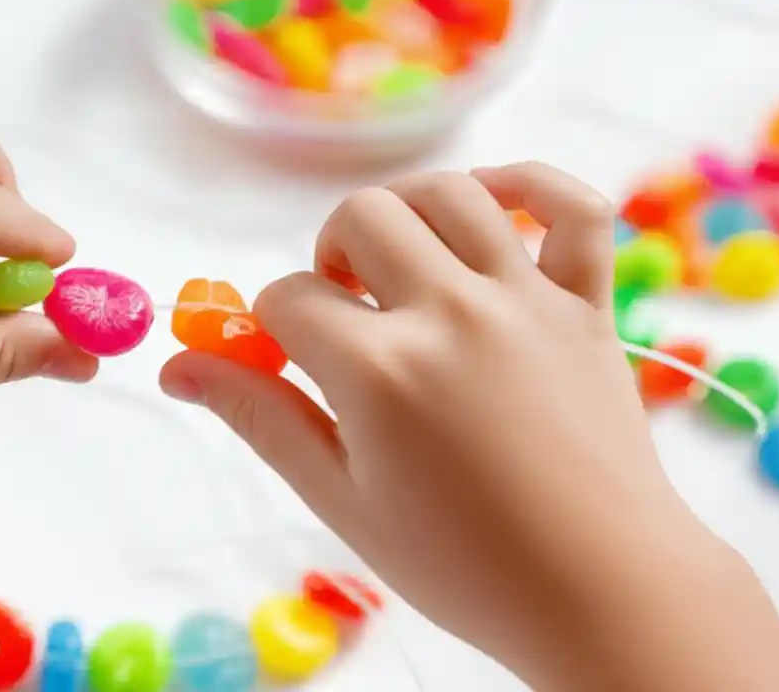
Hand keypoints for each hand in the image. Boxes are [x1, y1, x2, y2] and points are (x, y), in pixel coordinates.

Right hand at [161, 164, 778, 689]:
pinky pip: (572, 207)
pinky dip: (532, 186)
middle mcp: (452, 311)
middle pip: (363, 216)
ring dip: (407, 212)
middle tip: (344, 311)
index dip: (270, 326)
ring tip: (401, 264)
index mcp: (381, 369)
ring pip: (453, 192)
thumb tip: (177, 367)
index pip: (289, 298)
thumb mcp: (341, 500)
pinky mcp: (589, 304)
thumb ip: (260, 417)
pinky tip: (493, 206)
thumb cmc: (463, 565)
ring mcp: (529, 299)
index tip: (289, 361)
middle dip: (331, 254)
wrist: (601, 592)